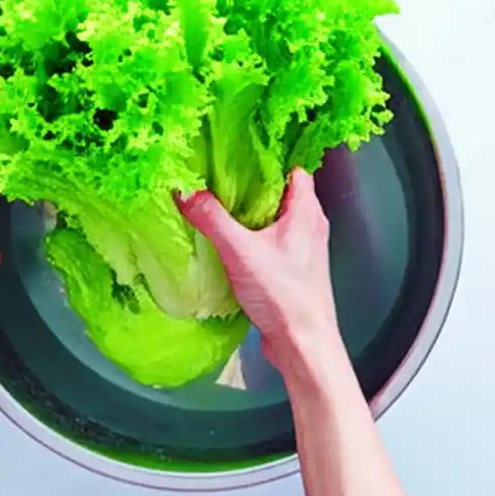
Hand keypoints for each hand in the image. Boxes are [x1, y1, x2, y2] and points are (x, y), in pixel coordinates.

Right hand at [177, 168, 338, 373]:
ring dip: (252, 212)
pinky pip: (274, 241)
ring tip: (220, 205)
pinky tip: (231, 242)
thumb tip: (184, 189)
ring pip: (277, 218)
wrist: (304, 342)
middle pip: (282, 191)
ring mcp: (304, 248)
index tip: (236, 153)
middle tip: (219, 177)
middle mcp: (310, 224)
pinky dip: (254, 236)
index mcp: (306, 210)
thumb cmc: (284, 294)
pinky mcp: (295, 268)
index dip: (267, 158)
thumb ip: (212, 218)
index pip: (292, 168)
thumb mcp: (241, 251)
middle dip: (252, 184)